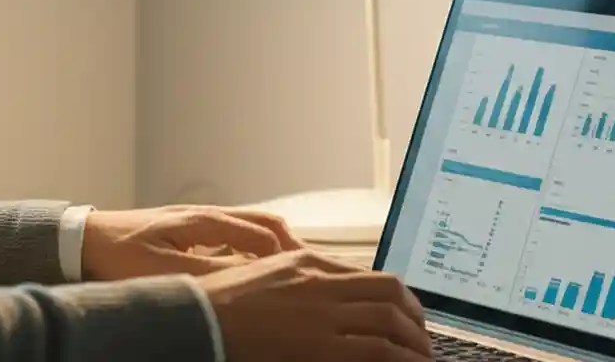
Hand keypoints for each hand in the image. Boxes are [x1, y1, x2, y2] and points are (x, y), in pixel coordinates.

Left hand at [81, 205, 304, 279]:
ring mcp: (199, 219)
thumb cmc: (119, 255)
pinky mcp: (191, 229)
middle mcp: (206, 215)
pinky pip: (235, 232)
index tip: (306, 274)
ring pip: (251, 224)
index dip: (286, 256)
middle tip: (310, 267)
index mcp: (203, 221)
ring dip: (274, 243)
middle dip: (290, 243)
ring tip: (291, 267)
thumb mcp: (164, 270)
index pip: (261, 236)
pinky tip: (255, 267)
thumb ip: (208, 272)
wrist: (85, 240)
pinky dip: (255, 245)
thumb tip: (247, 279)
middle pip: (264, 221)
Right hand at [201, 249, 432, 360]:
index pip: (369, 276)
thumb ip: (294, 279)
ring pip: (390, 322)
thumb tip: (323, 289)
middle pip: (389, 294)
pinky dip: (397, 360)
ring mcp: (322, 315)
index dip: (397, 300)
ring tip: (420, 361)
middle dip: (414, 320)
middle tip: (421, 343)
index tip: (406, 318)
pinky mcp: (320, 347)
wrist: (193, 323)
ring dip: (413, 345)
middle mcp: (321, 283)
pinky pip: (376, 351)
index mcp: (306, 263)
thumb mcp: (261, 276)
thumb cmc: (216, 305)